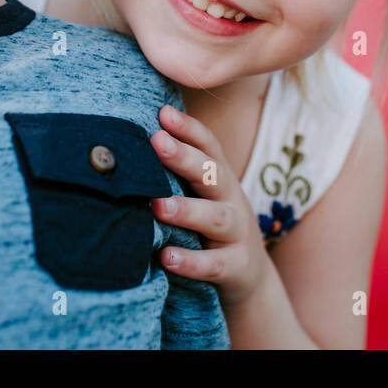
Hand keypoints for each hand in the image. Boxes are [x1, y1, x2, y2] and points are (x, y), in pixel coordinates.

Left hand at [149, 105, 267, 306]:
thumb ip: (180, 171)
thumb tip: (136, 140)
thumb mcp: (204, 194)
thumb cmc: (214, 225)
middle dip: (186, 157)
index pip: (209, 146)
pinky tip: (166, 257)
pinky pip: (214, 264)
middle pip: (213, 174)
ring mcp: (237, 234)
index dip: (189, 128)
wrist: (251, 274)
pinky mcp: (236, 267)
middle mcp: (232, 200)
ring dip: (187, 210)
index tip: (163, 113)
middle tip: (156, 142)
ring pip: (216, 218)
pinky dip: (191, 262)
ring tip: (158, 206)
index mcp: (221, 179)